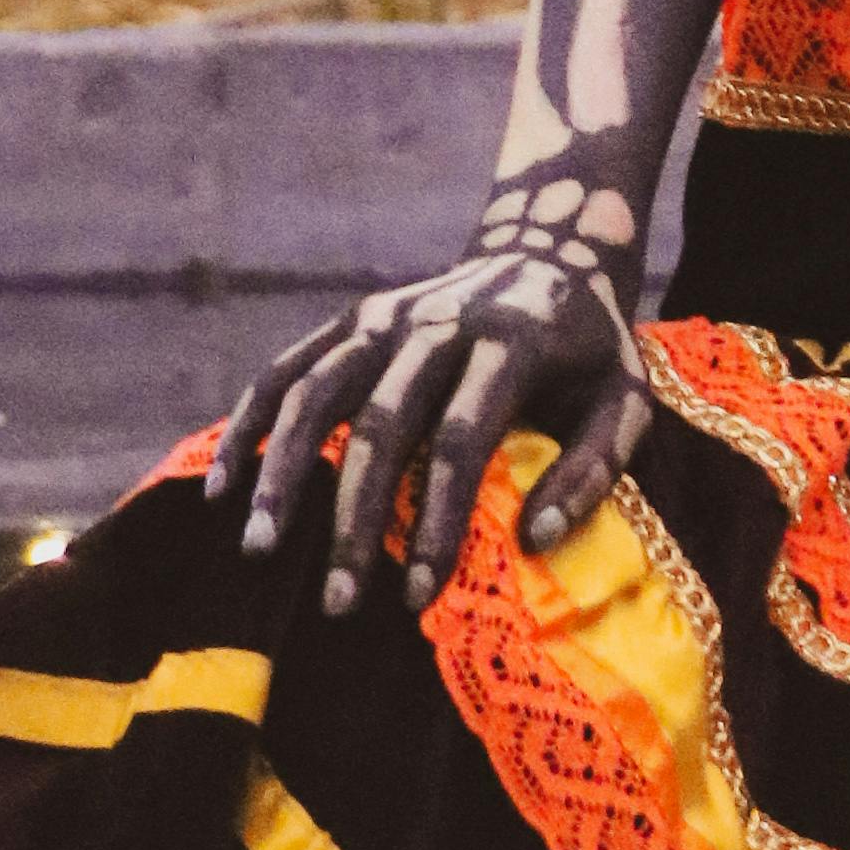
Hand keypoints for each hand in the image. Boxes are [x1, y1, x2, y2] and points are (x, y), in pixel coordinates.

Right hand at [209, 223, 652, 617]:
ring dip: (282, 472)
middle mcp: (439, 320)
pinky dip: (249, 425)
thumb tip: (532, 541)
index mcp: (512, 340)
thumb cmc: (589, 349)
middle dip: (356, 519)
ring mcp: (386, 314)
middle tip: (340, 602)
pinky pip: (288, 370)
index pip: (464, 437)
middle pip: (381, 424)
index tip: (421, 593)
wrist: (550, 247)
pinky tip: (223, 487)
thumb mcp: (625, 399)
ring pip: (316, 392)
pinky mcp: (351, 318)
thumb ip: (592, 468)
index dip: (439, 518)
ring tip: (260, 547)